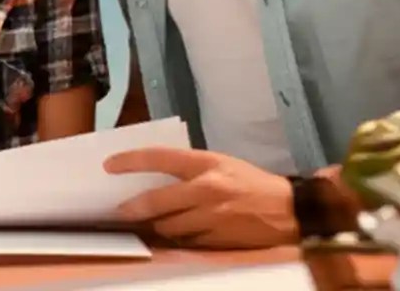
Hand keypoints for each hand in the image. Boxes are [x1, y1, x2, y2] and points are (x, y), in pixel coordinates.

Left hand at [104, 146, 297, 248]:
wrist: (290, 209)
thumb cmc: (250, 182)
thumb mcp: (220, 163)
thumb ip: (189, 168)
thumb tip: (152, 175)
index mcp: (206, 164)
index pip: (159, 158)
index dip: (130, 161)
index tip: (109, 165)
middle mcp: (207, 189)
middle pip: (157, 201)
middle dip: (134, 208)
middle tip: (120, 211)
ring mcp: (212, 217)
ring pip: (168, 226)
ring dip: (155, 226)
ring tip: (147, 224)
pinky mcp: (219, 239)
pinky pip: (186, 242)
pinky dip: (176, 239)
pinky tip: (171, 236)